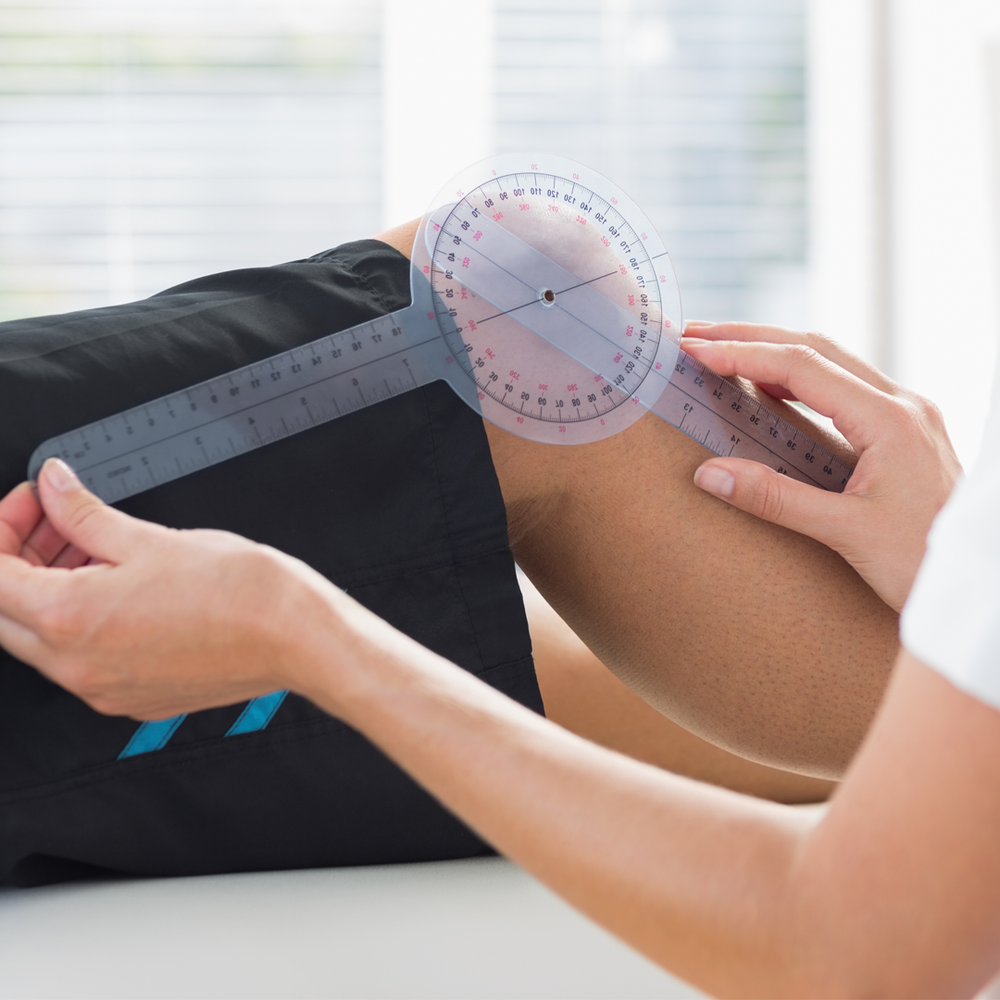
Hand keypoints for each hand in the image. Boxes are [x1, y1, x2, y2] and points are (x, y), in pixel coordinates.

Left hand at [0, 459, 330, 717]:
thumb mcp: (149, 537)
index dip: (2, 528)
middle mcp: (76, 666)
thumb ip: (83, 513)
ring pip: (41, 638)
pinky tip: (117, 585)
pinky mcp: (132, 698)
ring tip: (91, 547)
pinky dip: (81, 619)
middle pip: (5, 611)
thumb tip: (53, 488)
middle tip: (53, 519)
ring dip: (49, 588)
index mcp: (69, 619)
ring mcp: (103, 689)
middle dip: (19, 557)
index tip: (31, 502)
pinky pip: (80, 660)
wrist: (294, 636)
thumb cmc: (237, 591)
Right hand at [681, 323, 961, 611]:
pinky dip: (797, 380)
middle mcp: (902, 405)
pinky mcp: (902, 433)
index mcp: (890, 419)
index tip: (695, 349)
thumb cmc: (925, 563)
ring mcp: (905, 416)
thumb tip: (709, 474)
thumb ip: (775, 499)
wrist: (979, 583)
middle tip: (696, 334)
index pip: (801, 367)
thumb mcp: (847, 533)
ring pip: (830, 363)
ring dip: (773, 353)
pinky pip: (843, 389)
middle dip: (751, 337)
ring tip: (722, 352)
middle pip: (815, 349)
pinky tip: (770, 388)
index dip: (742, 353)